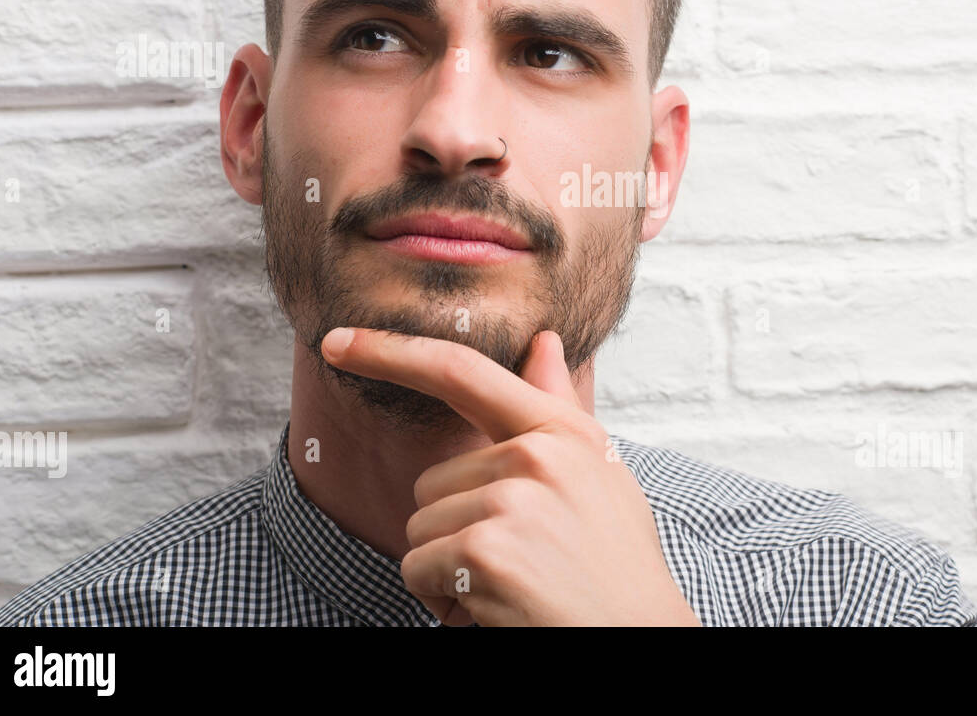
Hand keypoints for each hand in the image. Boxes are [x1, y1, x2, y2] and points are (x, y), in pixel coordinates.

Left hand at [320, 326, 701, 626]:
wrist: (641, 637)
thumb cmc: (615, 561)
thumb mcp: (597, 473)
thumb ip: (558, 408)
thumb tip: (544, 341)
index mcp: (561, 430)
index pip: (461, 371)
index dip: (389, 351)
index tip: (335, 342)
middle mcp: (538, 454)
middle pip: (432, 481)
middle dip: (457, 529)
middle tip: (519, 558)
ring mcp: (512, 501)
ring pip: (421, 527)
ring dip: (450, 568)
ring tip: (513, 583)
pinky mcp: (486, 551)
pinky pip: (418, 568)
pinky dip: (443, 598)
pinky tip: (496, 607)